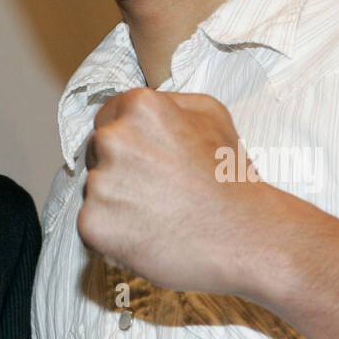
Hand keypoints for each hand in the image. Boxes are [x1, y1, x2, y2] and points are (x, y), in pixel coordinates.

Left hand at [79, 88, 281, 296]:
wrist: (247, 236)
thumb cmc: (231, 176)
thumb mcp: (211, 113)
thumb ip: (169, 102)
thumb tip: (144, 106)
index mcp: (138, 106)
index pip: (107, 117)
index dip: (127, 140)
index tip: (144, 160)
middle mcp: (112, 138)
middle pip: (97, 152)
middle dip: (119, 169)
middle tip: (155, 191)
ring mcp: (100, 182)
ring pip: (95, 189)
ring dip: (116, 202)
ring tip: (157, 216)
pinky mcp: (92, 223)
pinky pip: (92, 224)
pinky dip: (113, 233)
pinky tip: (146, 236)